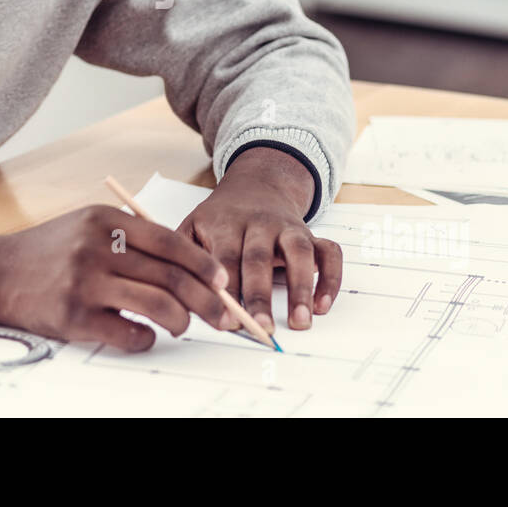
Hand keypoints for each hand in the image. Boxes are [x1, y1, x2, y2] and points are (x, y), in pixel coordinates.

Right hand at [0, 206, 232, 351]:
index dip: (201, 263)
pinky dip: (146, 339)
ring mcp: (84, 282)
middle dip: (205, 299)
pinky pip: (128, 334)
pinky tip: (146, 336)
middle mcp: (96, 247)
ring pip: (156, 304)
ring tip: (183, 326)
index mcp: (105, 220)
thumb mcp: (88, 225)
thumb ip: (132, 237)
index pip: (168, 241)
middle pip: (169, 275)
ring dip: (181, 321)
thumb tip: (193, 267)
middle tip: (222, 315)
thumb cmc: (51, 251)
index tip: (221, 280)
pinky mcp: (73, 317)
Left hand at [176, 146, 342, 333]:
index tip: (227, 321)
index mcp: (226, 223)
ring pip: (299, 252)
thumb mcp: (193, 226)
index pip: (223, 259)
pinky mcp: (310, 234)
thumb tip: (177, 296)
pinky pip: (329, 253)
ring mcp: (288, 227)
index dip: (226, 291)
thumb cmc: (220, 217)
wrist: (256, 182)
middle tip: (261, 326)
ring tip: (300, 321)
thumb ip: (184, 257)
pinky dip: (330, 278)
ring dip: (301, 287)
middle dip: (260, 294)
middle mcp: (259, 223)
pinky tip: (323, 305)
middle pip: (259, 258)